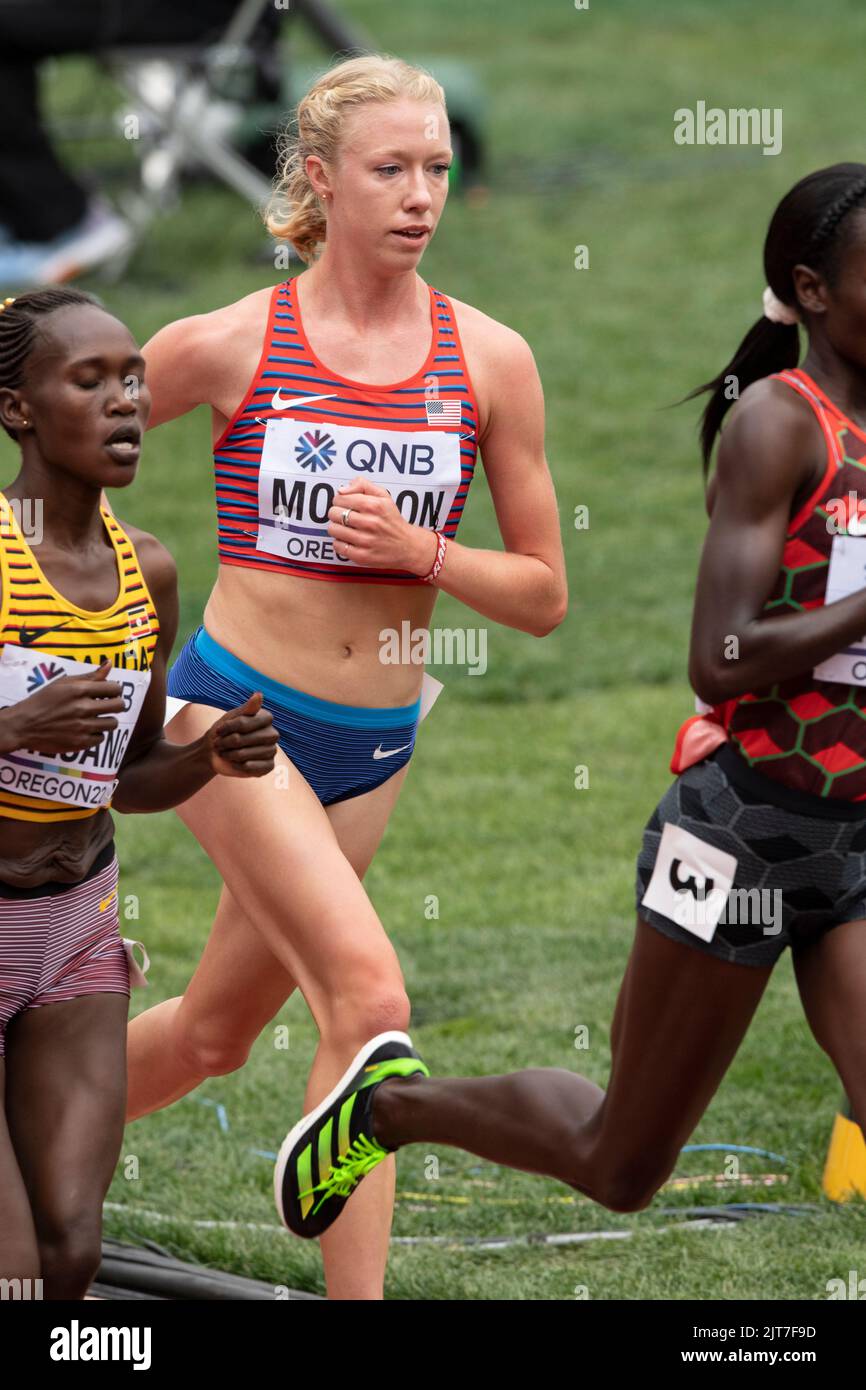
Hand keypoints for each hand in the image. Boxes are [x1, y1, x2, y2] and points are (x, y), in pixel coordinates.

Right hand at [0, 658, 125, 754]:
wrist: (24, 725)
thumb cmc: (43, 700)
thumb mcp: (63, 683)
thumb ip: (89, 676)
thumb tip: (109, 663)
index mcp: (79, 690)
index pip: (114, 688)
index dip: (115, 690)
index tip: (109, 693)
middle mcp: (83, 708)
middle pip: (119, 706)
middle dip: (116, 704)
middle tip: (107, 705)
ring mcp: (82, 727)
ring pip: (113, 723)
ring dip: (107, 720)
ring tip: (95, 718)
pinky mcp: (80, 743)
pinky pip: (101, 738)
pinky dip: (96, 734)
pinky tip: (85, 729)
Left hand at [203, 691, 278, 776]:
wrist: (216, 753)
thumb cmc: (225, 732)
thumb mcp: (232, 717)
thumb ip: (247, 708)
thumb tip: (259, 694)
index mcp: (266, 718)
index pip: (244, 723)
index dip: (229, 727)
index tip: (219, 730)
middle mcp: (272, 734)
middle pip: (243, 739)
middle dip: (226, 742)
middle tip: (218, 744)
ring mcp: (272, 750)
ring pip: (245, 755)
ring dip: (229, 755)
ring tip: (225, 753)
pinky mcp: (269, 766)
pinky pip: (251, 767)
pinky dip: (238, 766)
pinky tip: (234, 762)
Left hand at [327, 478, 436, 574]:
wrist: (408, 546)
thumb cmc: (392, 520)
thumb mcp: (384, 496)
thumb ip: (362, 485)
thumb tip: (341, 490)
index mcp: (374, 505)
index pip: (340, 498)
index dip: (339, 500)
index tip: (345, 504)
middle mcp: (370, 523)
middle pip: (334, 513)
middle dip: (336, 513)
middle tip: (345, 517)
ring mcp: (366, 541)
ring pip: (333, 529)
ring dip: (336, 528)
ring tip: (346, 528)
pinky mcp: (362, 556)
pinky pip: (338, 546)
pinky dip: (340, 543)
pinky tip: (349, 540)